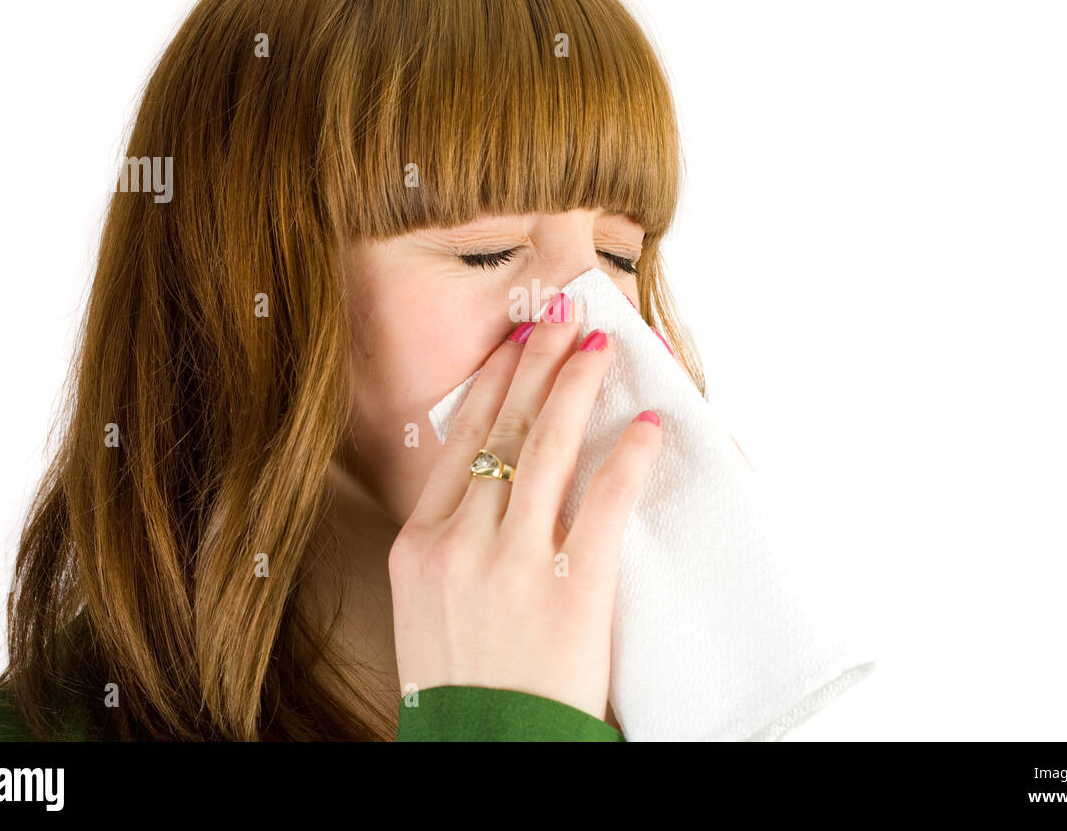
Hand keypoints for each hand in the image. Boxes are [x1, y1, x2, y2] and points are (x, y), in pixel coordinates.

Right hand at [388, 291, 663, 721]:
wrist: (481, 752)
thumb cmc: (459, 685)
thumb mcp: (426, 603)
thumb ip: (451, 540)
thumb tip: (490, 481)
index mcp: (420, 542)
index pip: (462, 440)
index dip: (494, 384)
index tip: (514, 343)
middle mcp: (460, 542)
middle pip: (506, 429)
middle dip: (537, 363)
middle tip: (561, 314)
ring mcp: (512, 564)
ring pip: (548, 450)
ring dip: (577, 388)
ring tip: (599, 347)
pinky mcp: (569, 592)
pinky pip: (602, 505)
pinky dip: (627, 460)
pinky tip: (647, 428)